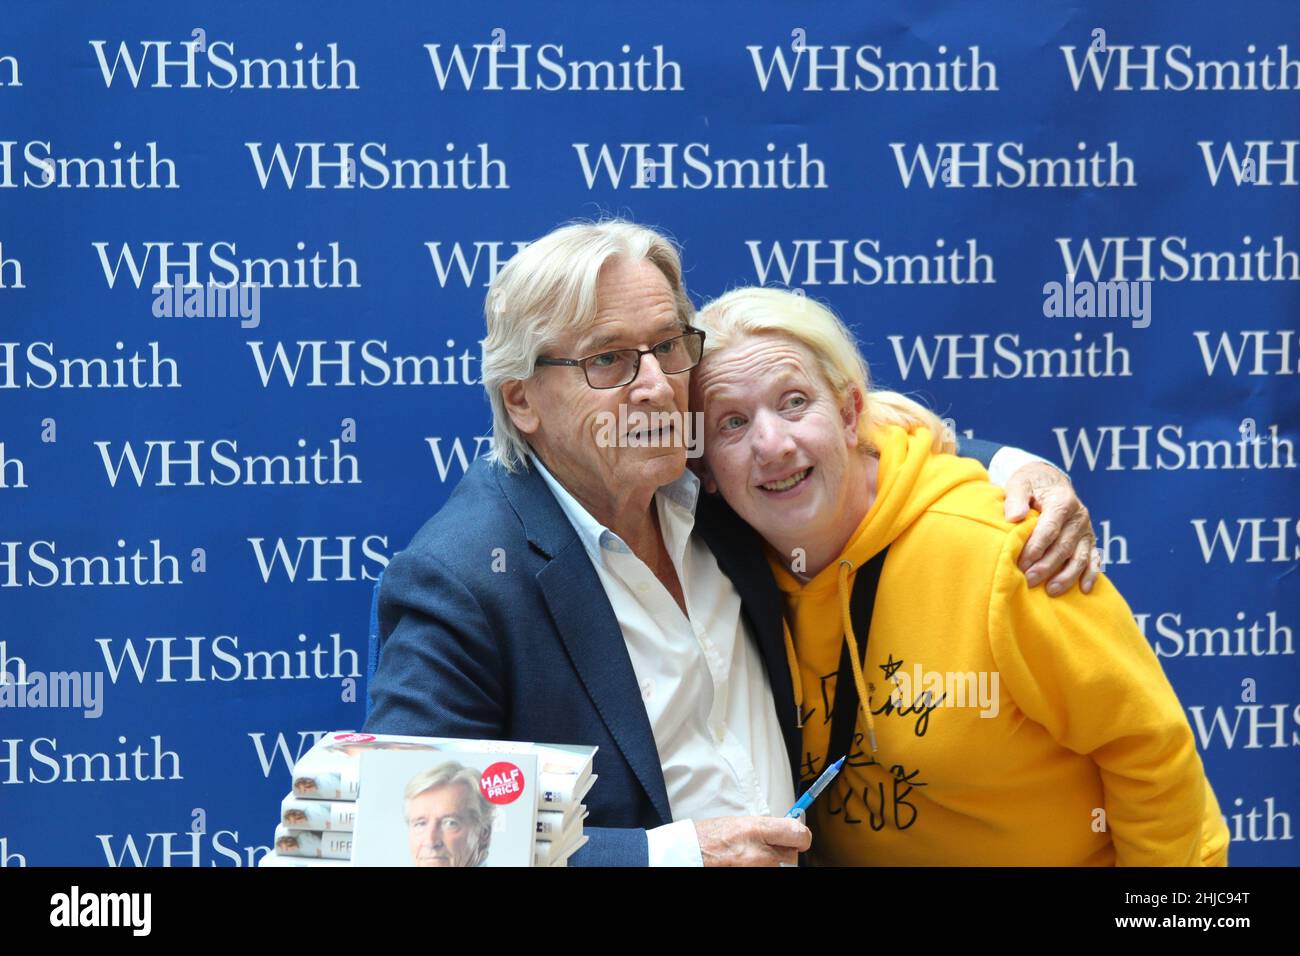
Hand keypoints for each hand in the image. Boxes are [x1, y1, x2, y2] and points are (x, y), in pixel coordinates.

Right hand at [694, 815, 810, 866]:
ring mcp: (756, 870)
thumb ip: (766, 828)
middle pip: (792, 856)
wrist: (690, 853)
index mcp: (757, 830)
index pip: (798, 834)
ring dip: (771, 864)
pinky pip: (768, 872)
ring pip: (780, 867)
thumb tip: (789, 832)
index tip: (799, 838)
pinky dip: (762, 869)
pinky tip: (746, 864)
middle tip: (769, 849)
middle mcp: (759, 853)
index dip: (802, 837)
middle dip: (784, 853)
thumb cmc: (710, 837)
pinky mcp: (752, 877)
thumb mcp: (741, 823)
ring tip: (751, 858)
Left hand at [1003, 461, 1097, 595]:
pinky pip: (1094, 559)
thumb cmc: (1030, 483)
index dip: (1036, 547)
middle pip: (1064, 546)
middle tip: (1029, 580)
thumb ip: (1016, 498)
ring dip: (1066, 576)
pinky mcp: (1090, 539)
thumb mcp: (1020, 484)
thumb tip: (1014, 517)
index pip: (1050, 529)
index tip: (1021, 563)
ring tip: (1051, 591)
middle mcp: (1078, 516)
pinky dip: (1091, 574)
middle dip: (1047, 566)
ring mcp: (1086, 529)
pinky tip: (1084, 589)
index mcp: (1062, 501)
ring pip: (1080, 556)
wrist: (1048, 479)